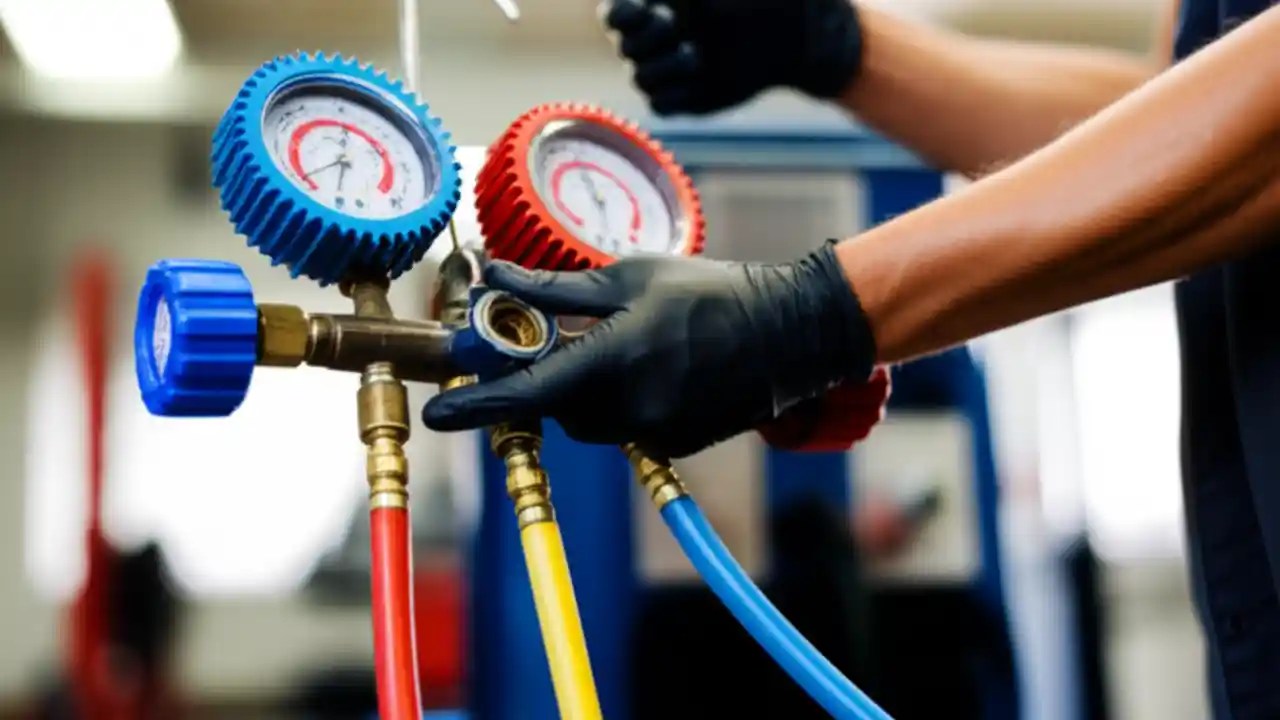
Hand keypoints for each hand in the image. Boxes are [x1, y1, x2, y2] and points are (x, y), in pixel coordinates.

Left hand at [422, 242, 876, 457]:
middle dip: (543, 377)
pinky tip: (652, 365)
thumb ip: (556, 288)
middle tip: (543, 338)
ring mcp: (652, 430)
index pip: (526, 392)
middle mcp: (628, 407)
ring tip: (617, 344)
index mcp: (612, 362)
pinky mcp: (671, 442)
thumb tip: (497, 277)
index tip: (439, 411)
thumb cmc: (711, 294)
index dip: (476, 404)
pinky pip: (622, 426)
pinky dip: (618, 400)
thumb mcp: (628, 277)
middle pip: (553, 405)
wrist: (787, 333)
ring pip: (586, 418)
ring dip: (580, 388)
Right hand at [603, 0, 863, 115]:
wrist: (793, 35)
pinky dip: (673, 96)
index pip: (616, 16)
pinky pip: (660, 106)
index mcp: (659, 9)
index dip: (621, 16)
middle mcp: (659, 43)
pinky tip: (698, 82)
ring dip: (664, 68)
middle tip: (677, 28)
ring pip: (640, 78)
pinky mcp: (686, 101)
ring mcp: (671, 73)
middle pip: (625, 47)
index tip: (644, 10)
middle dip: (649, 39)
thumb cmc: (752, 1)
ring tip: (696, 57)